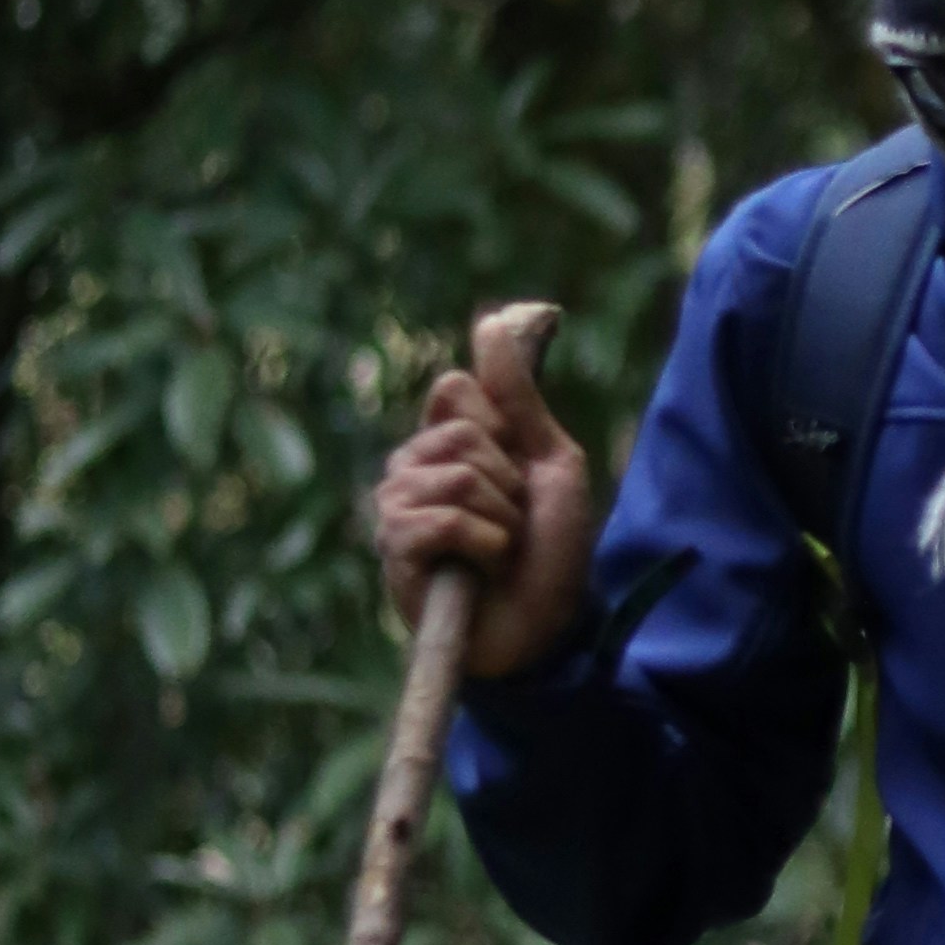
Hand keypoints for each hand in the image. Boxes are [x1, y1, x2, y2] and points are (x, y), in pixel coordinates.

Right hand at [375, 303, 590, 683]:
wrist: (549, 625)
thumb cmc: (550, 548)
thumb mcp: (551, 460)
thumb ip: (518, 396)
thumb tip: (489, 318)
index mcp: (445, 443)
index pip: (456, 390)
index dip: (502, 427)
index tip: (519, 467)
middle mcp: (411, 469)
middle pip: (460, 432)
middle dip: (508, 481)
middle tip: (513, 522)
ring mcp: (395, 510)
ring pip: (453, 475)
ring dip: (501, 517)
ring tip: (499, 550)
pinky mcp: (394, 552)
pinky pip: (443, 518)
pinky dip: (485, 544)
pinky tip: (481, 570)